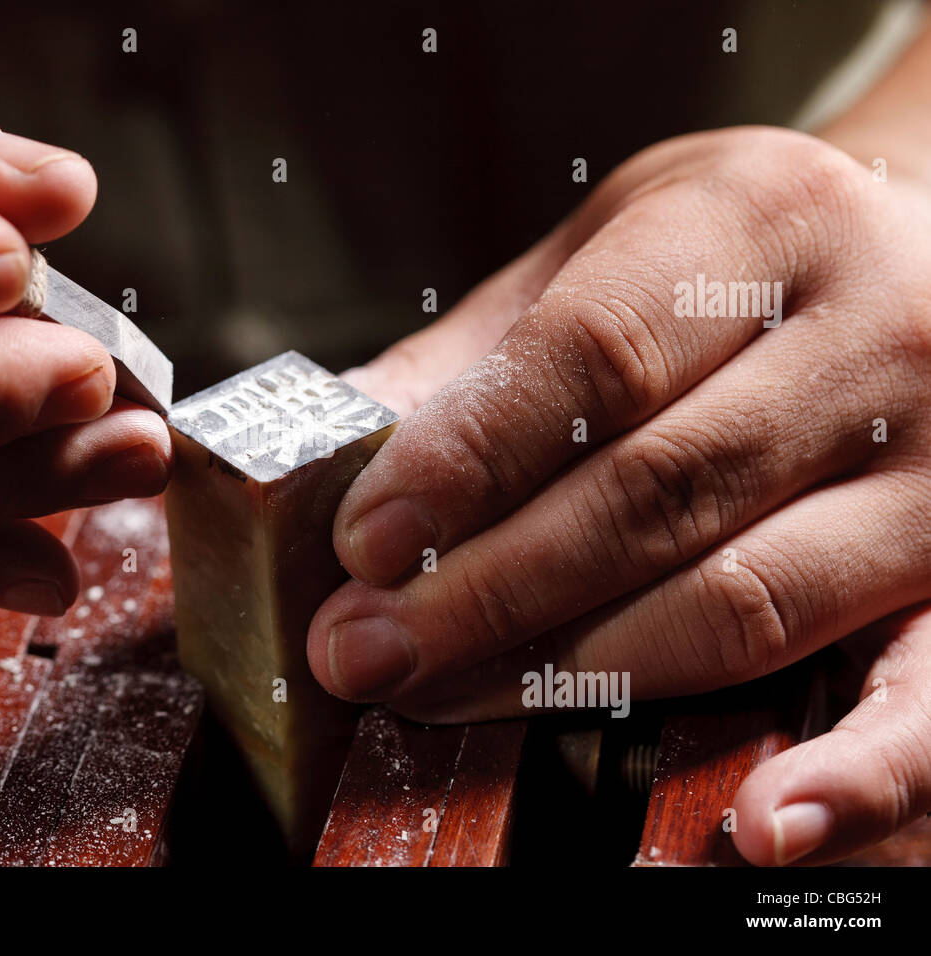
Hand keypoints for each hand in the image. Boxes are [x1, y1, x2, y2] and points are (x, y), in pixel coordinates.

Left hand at [308, 125, 930, 863]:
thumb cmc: (746, 265)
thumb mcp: (618, 247)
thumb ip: (489, 351)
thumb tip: (340, 447)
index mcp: (764, 220)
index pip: (595, 354)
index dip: (468, 458)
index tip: (363, 541)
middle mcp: (880, 331)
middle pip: (657, 489)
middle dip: (488, 588)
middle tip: (365, 647)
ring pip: (750, 596)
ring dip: (580, 671)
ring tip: (446, 696)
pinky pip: (928, 697)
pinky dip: (855, 771)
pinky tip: (763, 824)